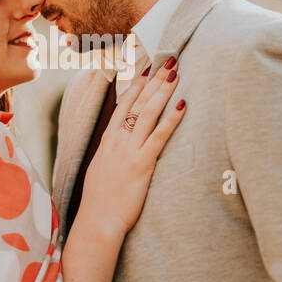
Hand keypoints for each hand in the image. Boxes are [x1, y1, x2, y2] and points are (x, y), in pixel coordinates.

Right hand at [81, 58, 185, 235]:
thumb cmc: (100, 202)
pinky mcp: (141, 164)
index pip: (123, 105)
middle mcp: (117, 141)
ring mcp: (128, 150)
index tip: (146, 68)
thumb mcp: (101, 170)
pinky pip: (159, 136)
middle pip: (138, 102)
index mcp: (107, 141)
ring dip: (163, 91)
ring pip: (147, 113)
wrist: (97, 221)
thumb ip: (111, 155)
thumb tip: (117, 148)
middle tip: (169, 61)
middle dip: (154, 80)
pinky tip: (183, 104)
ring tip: (176, 73)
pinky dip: (172, 118)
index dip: (135, 85)